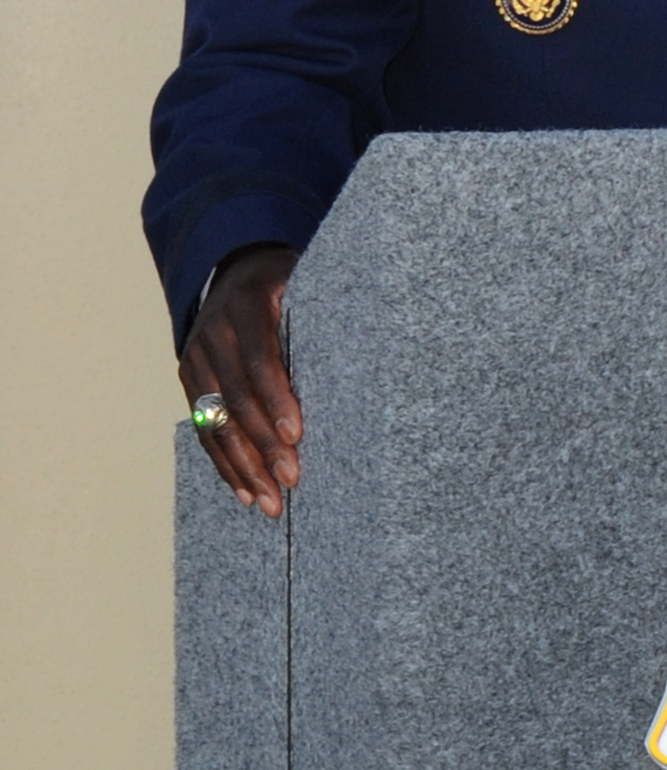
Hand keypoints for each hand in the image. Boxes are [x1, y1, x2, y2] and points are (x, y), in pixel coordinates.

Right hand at [179, 244, 301, 515]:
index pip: (259, 358)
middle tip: (291, 480)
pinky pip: (204, 429)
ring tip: (270, 502)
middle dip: (262, 444)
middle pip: (236, 398)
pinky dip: (224, 464)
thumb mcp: (306, 281)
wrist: (234, 267)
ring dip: (243, 466)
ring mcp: (196, 356)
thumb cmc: (286, 282)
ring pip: (216, 422)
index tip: (296, 435)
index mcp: (248, 304)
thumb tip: (373, 347)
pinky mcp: (189, 378)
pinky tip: (245, 492)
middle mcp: (214, 331)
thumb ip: (326, 308)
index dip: (276, 398)